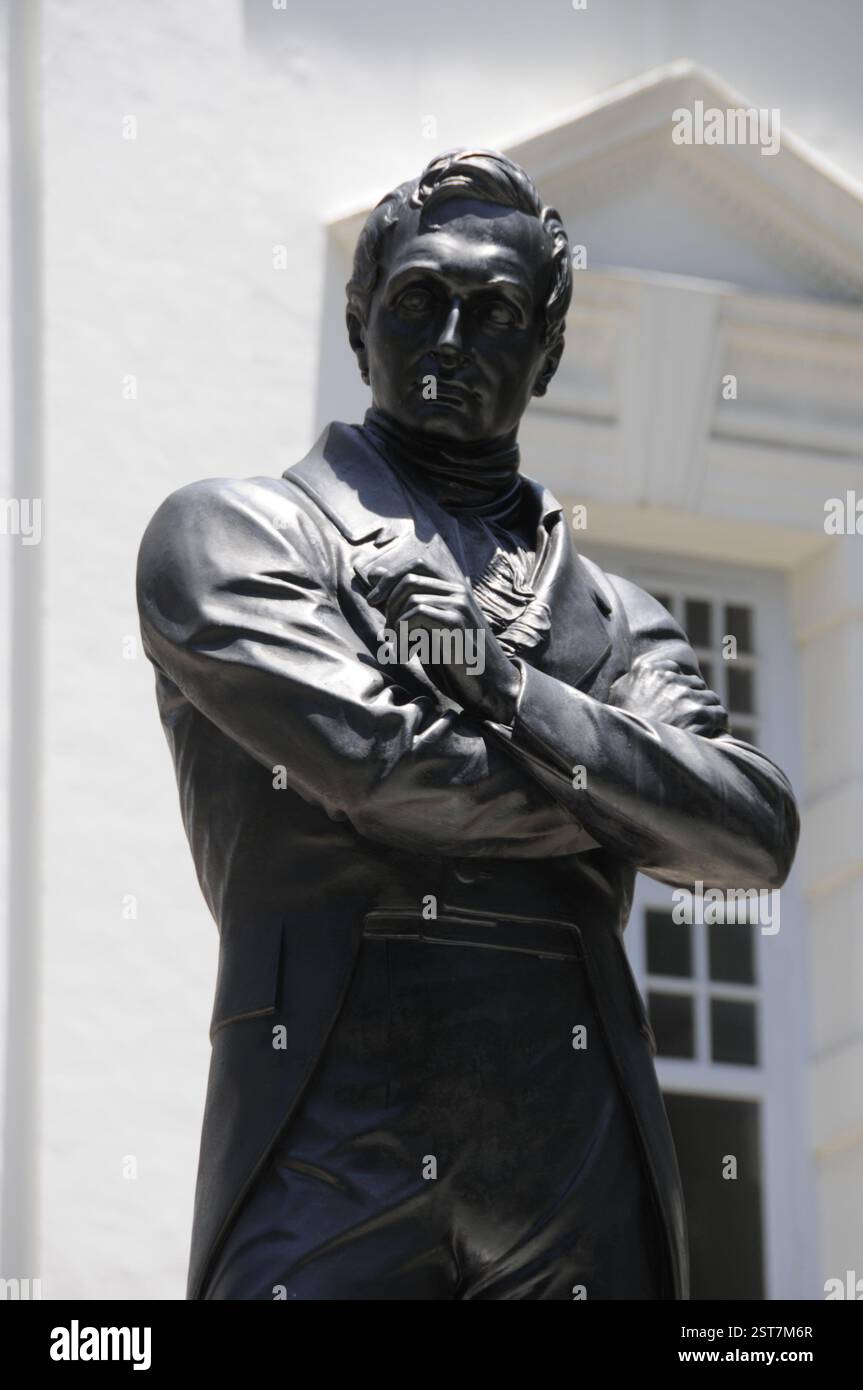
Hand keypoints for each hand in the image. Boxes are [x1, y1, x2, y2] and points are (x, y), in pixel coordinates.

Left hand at [381, 570, 521, 723]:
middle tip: (387, 634)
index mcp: (454, 589)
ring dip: (396, 626)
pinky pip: (417, 614)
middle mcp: (459, 591)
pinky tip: (408, 654)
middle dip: (389, 606)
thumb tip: (376, 576)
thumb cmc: (457, 659)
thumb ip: (409, 606)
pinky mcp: (456, 622)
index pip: (417, 565)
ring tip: (400, 648)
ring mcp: (459, 605)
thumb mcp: (429, 629)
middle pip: (409, 580)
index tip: (372, 601)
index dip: (389, 578)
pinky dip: (404, 635)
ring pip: (411, 598)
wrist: (490, 684)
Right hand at [609, 656, 729, 736]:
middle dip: (694, 699)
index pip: (675, 670)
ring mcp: (685, 697)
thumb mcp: (618, 694)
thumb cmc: (622, 726)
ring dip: (707, 712)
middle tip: (686, 718)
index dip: (677, 687)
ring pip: (711, 699)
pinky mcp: (700, 715)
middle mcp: (668, 680)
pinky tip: (711, 734)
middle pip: (696, 684)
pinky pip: (720, 715)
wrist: (627, 753)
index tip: (673, 702)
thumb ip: (633, 678)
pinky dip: (718, 725)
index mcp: (648, 670)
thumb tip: (645, 669)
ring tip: (699, 728)